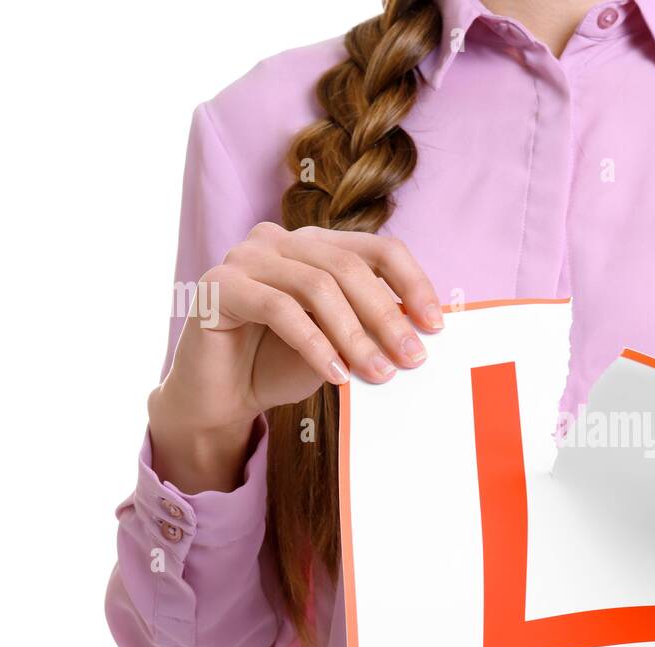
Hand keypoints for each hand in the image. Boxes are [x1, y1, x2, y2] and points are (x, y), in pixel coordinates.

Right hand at [148, 222, 440, 492]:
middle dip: (387, 315)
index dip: (413, 283)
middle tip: (412, 358)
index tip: (436, 325)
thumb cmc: (281, 365)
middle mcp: (280, 240)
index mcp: (316, 245)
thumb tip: (420, 332)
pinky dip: (315, 344)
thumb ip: (369, 327)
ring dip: (354, 335)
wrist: (221, 396)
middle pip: (349, 266)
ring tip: (378, 373)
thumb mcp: (338, 343)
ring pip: (316, 286)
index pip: (378, 248)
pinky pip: (279, 309)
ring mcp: (246, 257)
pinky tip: (336, 376)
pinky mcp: (218, 285)